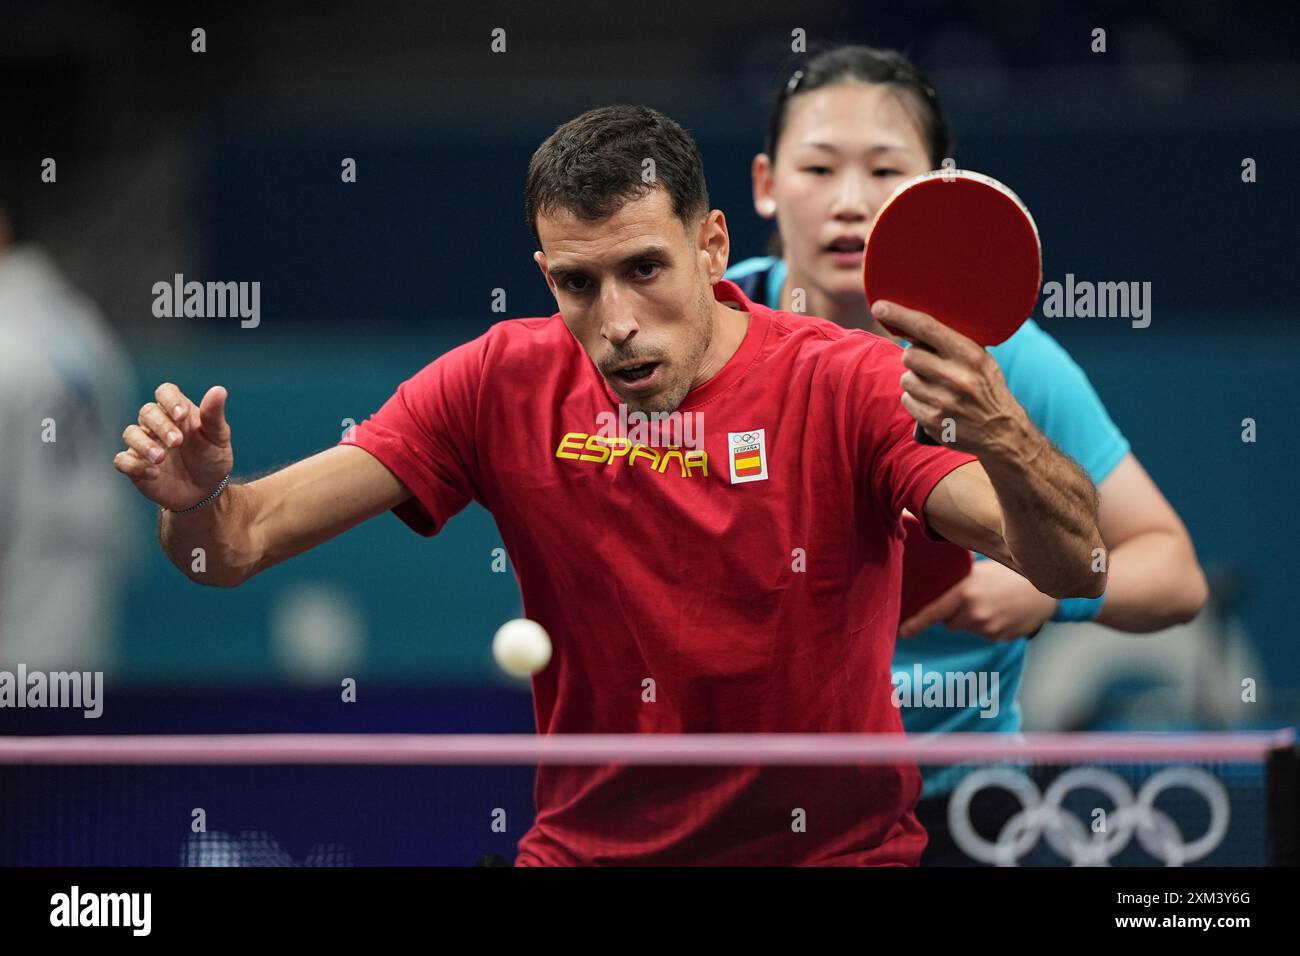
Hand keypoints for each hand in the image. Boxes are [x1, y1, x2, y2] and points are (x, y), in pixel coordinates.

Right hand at [113, 383, 233, 510]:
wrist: (206, 491)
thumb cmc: (212, 458)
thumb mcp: (218, 438)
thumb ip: (214, 415)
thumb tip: (219, 390)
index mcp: (178, 412)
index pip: (166, 392)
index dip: (170, 400)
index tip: (181, 416)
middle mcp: (157, 424)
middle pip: (147, 412)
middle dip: (161, 426)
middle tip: (177, 443)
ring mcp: (144, 444)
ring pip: (131, 433)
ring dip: (144, 445)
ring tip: (160, 458)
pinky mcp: (135, 465)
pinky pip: (122, 460)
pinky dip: (134, 465)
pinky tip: (153, 474)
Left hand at [872, 300, 1031, 454]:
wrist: (1002, 432)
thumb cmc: (987, 389)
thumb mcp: (981, 360)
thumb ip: (952, 344)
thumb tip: (912, 325)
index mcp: (970, 355)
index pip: (927, 327)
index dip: (900, 315)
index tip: (880, 307)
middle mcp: (956, 376)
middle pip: (909, 355)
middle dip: (914, 358)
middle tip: (930, 365)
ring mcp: (943, 400)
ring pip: (906, 379)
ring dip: (915, 381)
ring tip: (937, 387)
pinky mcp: (932, 420)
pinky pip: (907, 400)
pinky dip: (915, 400)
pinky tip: (934, 403)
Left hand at [899, 558, 1057, 640]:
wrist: (1044, 587)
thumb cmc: (1009, 572)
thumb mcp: (979, 571)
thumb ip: (957, 581)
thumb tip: (932, 584)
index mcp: (965, 594)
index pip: (933, 613)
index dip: (916, 624)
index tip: (903, 632)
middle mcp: (974, 614)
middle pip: (950, 623)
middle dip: (955, 614)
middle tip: (971, 598)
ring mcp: (988, 628)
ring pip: (967, 629)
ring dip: (972, 620)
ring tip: (991, 602)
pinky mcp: (999, 637)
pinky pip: (983, 634)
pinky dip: (987, 626)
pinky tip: (1001, 611)